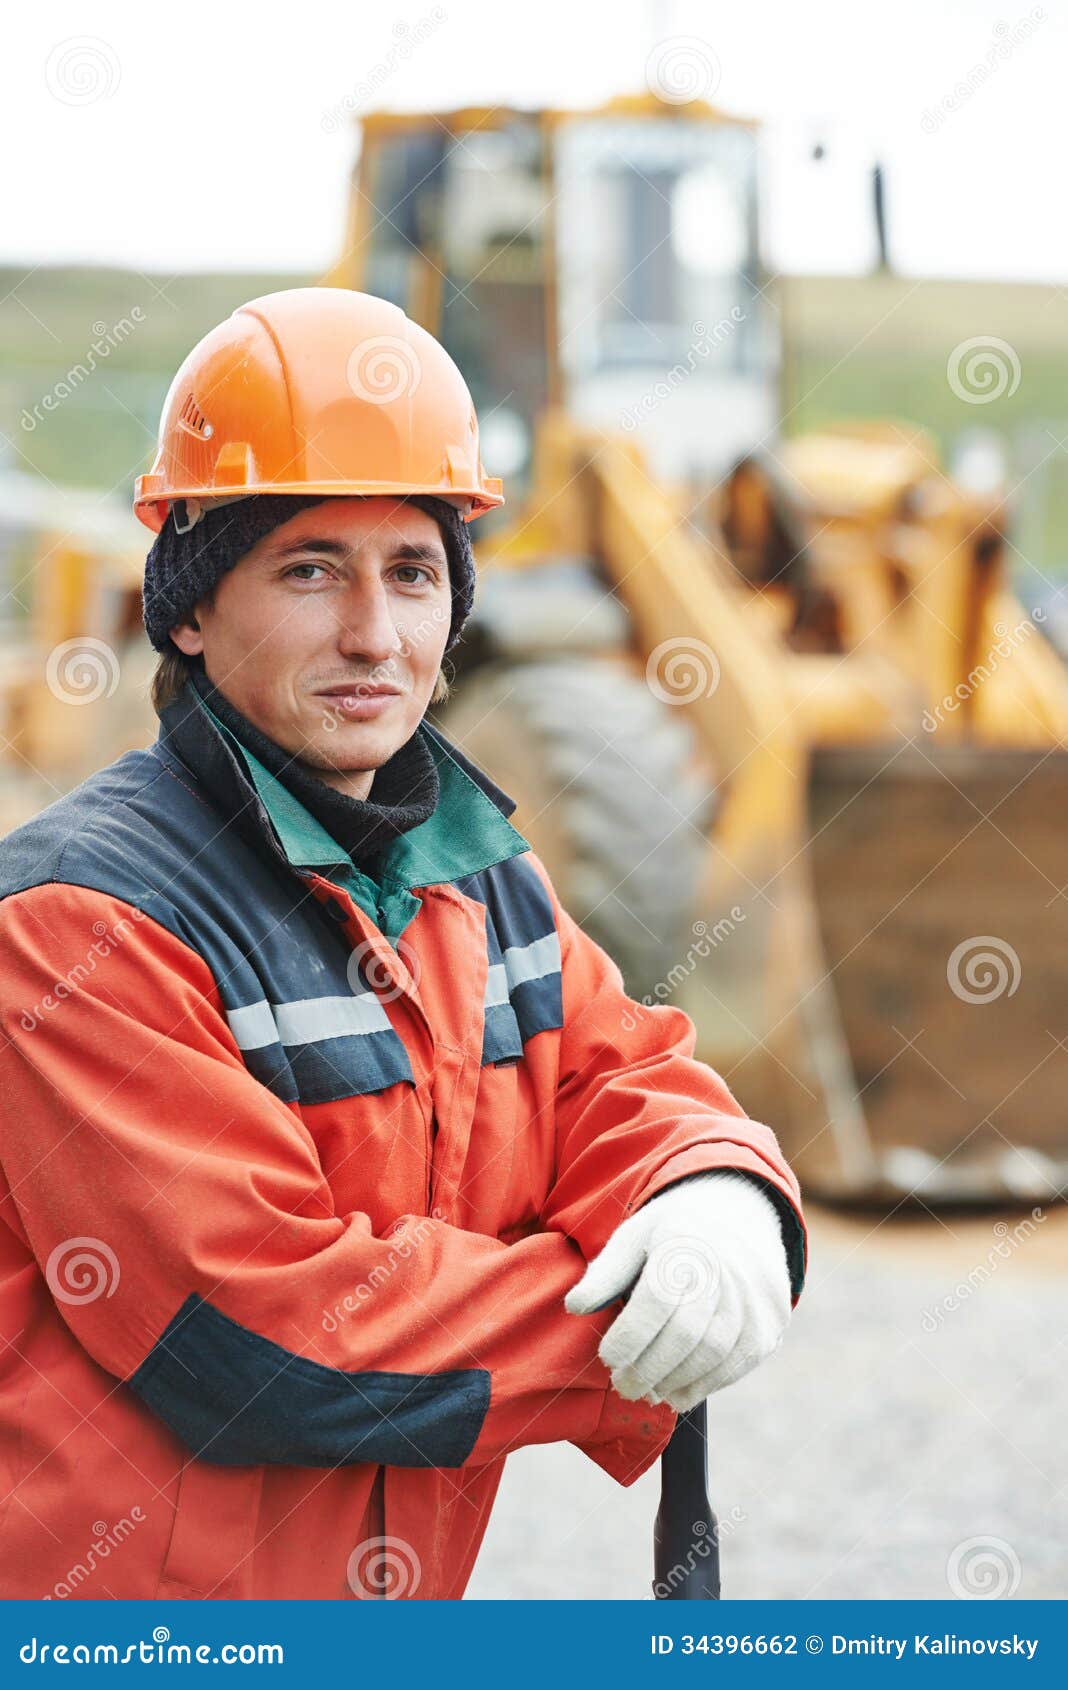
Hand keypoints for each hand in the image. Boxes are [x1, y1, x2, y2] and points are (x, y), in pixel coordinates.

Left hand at [563, 1170, 791, 1411]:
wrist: (741, 1214)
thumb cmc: (674, 1231)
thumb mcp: (635, 1235)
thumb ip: (606, 1272)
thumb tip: (574, 1307)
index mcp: (684, 1244)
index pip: (656, 1300)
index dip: (629, 1337)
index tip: (608, 1357)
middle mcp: (725, 1270)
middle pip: (685, 1333)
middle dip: (648, 1369)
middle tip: (624, 1385)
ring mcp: (753, 1298)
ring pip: (713, 1354)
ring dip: (675, 1382)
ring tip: (649, 1392)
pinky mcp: (769, 1322)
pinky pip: (738, 1364)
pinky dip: (705, 1385)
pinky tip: (679, 1392)